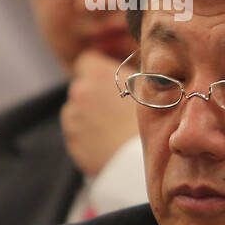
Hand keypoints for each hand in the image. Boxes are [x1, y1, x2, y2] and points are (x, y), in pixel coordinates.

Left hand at [60, 50, 138, 176]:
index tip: (109, 81)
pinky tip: (108, 141)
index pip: (86, 60)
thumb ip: (131, 73)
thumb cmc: (152, 123)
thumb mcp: (149, 88)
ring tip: (114, 128)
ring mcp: (72, 118)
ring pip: (76, 110)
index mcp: (96, 74)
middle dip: (94, 94)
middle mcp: (79, 92)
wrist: (141, 163)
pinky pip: (77, 133)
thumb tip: (129, 69)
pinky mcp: (71, 142)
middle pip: (81, 86)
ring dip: (89, 115)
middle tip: (117, 108)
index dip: (98, 70)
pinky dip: (88, 135)